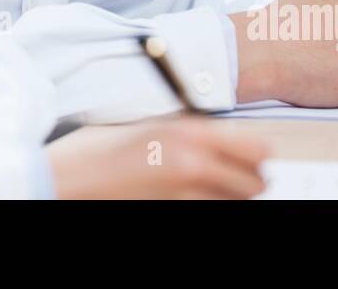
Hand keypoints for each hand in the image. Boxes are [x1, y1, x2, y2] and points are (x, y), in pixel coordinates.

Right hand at [48, 118, 268, 198]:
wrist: (78, 176)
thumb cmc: (110, 147)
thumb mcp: (158, 125)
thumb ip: (198, 133)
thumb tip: (236, 143)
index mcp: (191, 133)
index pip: (258, 149)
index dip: (259, 154)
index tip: (255, 156)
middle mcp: (194, 165)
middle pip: (255, 184)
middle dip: (248, 180)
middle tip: (237, 175)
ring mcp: (186, 196)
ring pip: (237, 204)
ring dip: (230, 196)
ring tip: (208, 186)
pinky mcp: (176, 212)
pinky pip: (212, 211)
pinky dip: (210, 205)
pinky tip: (191, 196)